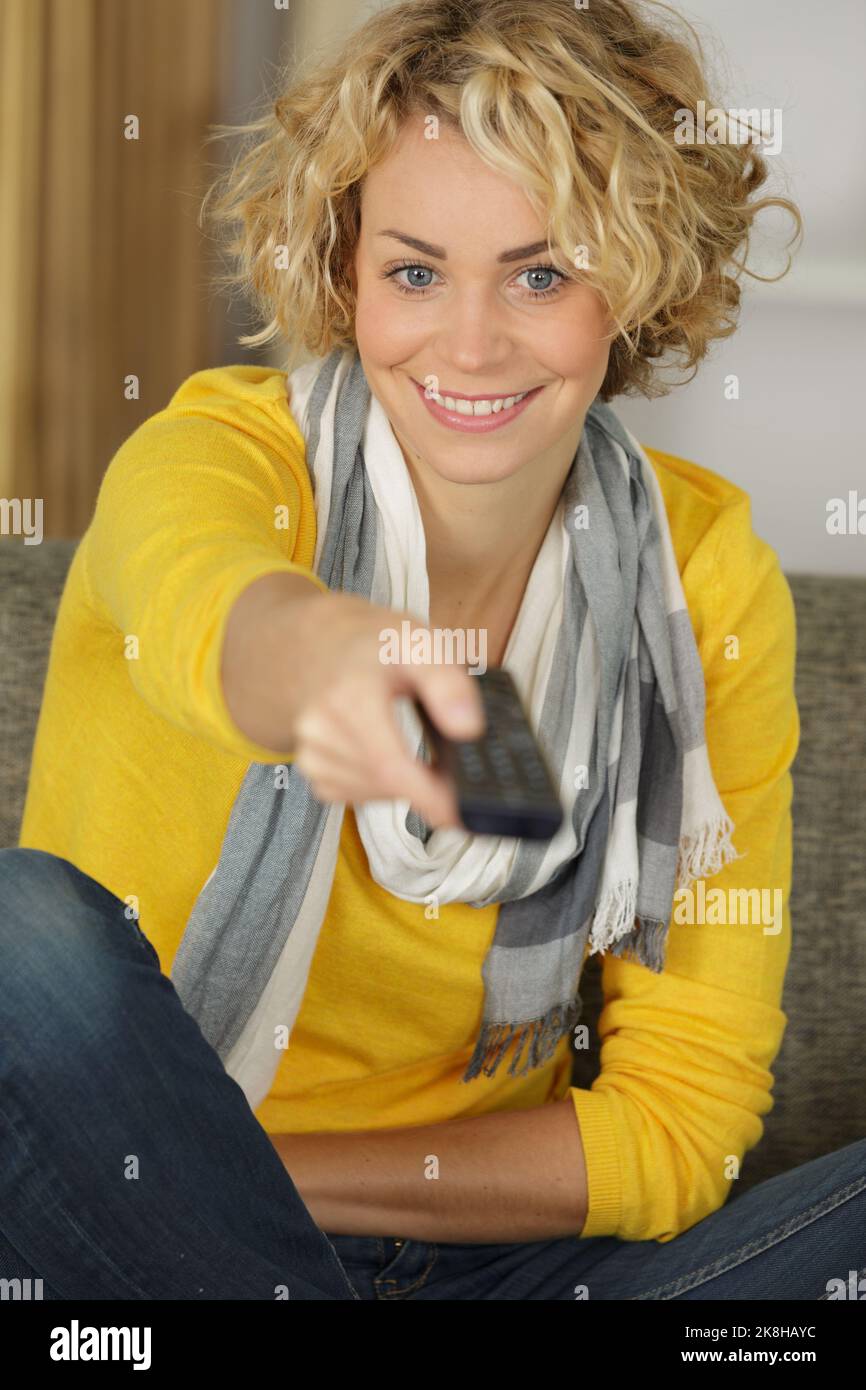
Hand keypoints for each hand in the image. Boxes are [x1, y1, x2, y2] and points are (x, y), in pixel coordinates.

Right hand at [286, 590, 484, 829]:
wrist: (317, 645)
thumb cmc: (371, 644)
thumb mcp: (420, 642)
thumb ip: (448, 682)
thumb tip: (469, 728)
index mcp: (350, 696)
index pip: (389, 765)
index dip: (428, 796)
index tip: (460, 811)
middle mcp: (322, 729)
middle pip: (388, 783)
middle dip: (428, 784)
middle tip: (450, 764)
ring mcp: (312, 753)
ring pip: (376, 793)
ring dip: (405, 782)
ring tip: (410, 742)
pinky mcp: (313, 771)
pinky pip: (358, 795)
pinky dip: (381, 784)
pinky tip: (384, 751)